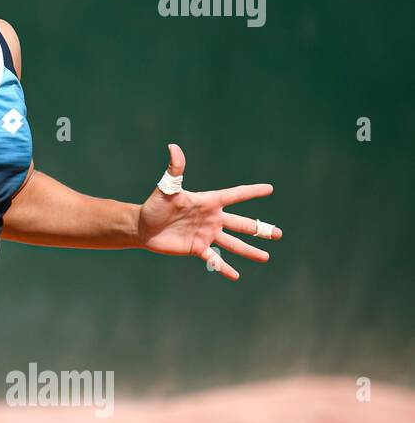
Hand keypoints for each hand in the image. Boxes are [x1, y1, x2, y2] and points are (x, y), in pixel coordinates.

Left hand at [137, 143, 281, 280]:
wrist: (143, 227)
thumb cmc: (154, 206)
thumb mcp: (167, 189)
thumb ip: (175, 170)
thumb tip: (173, 147)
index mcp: (208, 202)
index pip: (234, 195)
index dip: (251, 192)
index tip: (269, 188)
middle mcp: (211, 219)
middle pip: (241, 224)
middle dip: (259, 229)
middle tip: (279, 233)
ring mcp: (206, 235)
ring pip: (232, 244)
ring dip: (249, 250)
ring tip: (265, 257)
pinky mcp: (197, 248)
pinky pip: (214, 260)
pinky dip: (224, 268)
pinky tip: (235, 275)